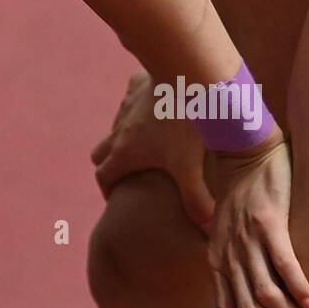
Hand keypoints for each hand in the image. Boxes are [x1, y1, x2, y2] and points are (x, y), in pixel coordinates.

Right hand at [90, 69, 214, 232]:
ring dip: (125, 137)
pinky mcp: (136, 85)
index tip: (118, 197)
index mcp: (124, 152)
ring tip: (149, 143)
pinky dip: (137, 109)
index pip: (103, 177)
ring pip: (116, 126)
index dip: (108, 189)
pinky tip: (158, 109)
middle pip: (101, 152)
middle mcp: (118, 130)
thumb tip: (208, 230)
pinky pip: (130, 100)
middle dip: (110, 164)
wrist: (183, 76)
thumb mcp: (190, 166)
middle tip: (130, 173)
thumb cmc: (184, 123)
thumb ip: (196, 200)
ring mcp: (125, 105)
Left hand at [208, 137, 308, 307]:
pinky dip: (297, 286)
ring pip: (264, 291)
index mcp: (217, 260)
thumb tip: (249, 294)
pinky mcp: (267, 221)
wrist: (244, 152)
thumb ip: (235, 262)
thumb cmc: (241, 198)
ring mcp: (246, 238)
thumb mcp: (228, 234)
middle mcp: (227, 254)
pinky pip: (283, 262)